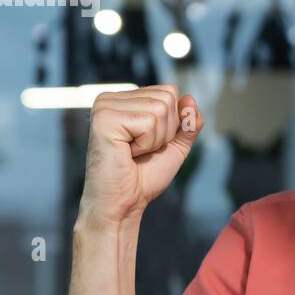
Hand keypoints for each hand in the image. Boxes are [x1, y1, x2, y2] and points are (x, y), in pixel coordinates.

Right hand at [78, 85, 203, 226]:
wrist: (124, 203)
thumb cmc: (143, 177)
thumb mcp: (174, 145)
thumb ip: (187, 122)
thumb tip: (190, 99)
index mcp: (125, 100)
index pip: (169, 92)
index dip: (172, 123)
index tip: (149, 143)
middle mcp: (111, 98)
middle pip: (167, 97)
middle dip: (165, 131)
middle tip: (141, 150)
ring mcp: (105, 106)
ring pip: (160, 109)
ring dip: (155, 139)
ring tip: (133, 153)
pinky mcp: (104, 118)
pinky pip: (148, 122)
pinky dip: (145, 144)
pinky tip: (127, 153)